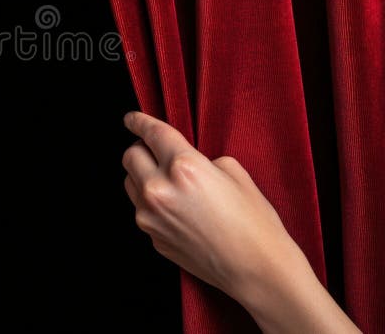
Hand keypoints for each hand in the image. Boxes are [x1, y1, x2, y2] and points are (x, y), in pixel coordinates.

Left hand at [122, 111, 358, 333]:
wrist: (258, 270)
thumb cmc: (255, 223)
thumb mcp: (234, 172)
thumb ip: (202, 159)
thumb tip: (185, 159)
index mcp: (183, 166)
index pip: (151, 133)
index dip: (138, 121)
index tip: (131, 119)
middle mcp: (160, 189)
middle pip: (130, 156)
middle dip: (140, 148)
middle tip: (153, 150)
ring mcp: (152, 216)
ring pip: (130, 183)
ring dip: (142, 175)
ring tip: (166, 180)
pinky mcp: (152, 237)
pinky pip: (142, 210)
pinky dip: (152, 202)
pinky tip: (175, 208)